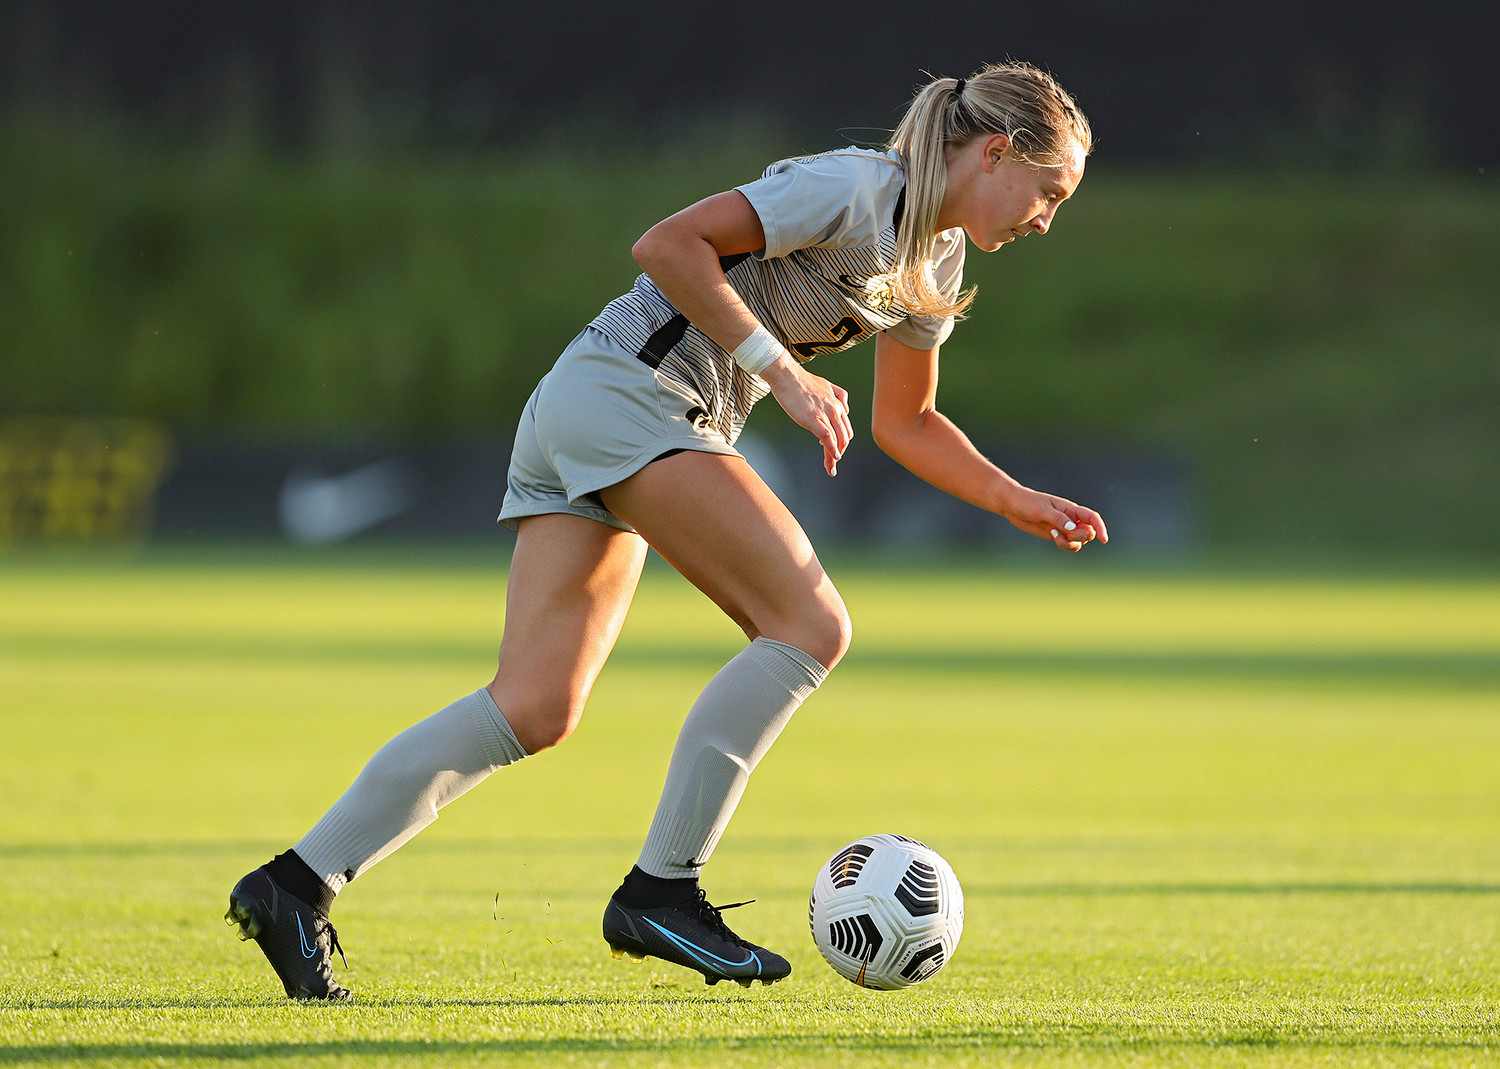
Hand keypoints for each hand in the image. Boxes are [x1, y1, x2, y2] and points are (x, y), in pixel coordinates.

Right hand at [760, 355, 853, 475]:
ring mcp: (825, 414)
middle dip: (840, 452)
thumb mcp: (826, 385)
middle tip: (833, 464)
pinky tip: (834, 458)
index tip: (835, 451)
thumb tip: (845, 408)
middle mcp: (835, 409)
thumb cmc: (801, 381)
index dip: (842, 441)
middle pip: (844, 436)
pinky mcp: (813, 419)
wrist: (787, 375)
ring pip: (837, 439)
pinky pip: (828, 437)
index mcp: (838, 403)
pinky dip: (832, 450)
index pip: (845, 428)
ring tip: (832, 468)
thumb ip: (838, 396)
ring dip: (835, 457)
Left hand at [999, 486, 1108, 551]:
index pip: (1092, 518)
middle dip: (1080, 537)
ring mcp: (1064, 528)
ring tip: (1055, 535)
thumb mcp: (1042, 510)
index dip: (1100, 528)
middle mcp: (1071, 518)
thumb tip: (1073, 529)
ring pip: (1079, 541)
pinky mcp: (1057, 535)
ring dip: (1070, 543)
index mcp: (1071, 508)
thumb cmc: (1028, 503)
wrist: (1013, 505)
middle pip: (1088, 532)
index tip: (1104, 540)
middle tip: (1065, 533)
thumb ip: (1058, 519)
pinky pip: (1068, 544)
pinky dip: (1064, 544)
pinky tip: (1052, 535)